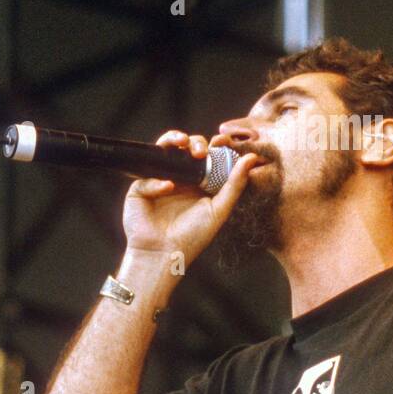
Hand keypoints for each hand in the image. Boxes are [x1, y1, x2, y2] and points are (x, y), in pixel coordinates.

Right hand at [122, 131, 262, 263]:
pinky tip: (167, 188)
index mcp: (199, 182)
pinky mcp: (140, 187)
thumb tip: (252, 158)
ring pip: (164, 149)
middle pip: (186, 147)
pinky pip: (148, 174)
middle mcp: (180, 178)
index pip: (207, 155)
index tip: (222, 142)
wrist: (162, 254)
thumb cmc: (193, 236)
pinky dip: (158, 179)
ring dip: (173, 139)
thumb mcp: (219, 209)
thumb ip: (235, 184)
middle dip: (195, 143)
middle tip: (201, 152)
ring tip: (182, 143)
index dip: (214, 145)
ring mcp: (159, 180)